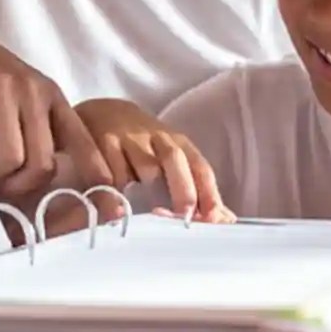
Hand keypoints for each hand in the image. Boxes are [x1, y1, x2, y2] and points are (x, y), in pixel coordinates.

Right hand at [0, 22, 110, 201]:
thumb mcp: (20, 97)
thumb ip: (38, 129)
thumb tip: (48, 177)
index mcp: (49, 95)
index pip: (78, 136)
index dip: (94, 165)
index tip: (107, 187)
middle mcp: (32, 91)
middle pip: (42, 164)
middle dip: (19, 184)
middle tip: (0, 182)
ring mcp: (3, 91)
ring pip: (11, 161)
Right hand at [76, 98, 236, 223]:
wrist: (105, 111)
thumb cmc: (144, 145)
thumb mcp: (171, 161)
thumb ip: (196, 189)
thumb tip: (226, 219)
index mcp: (179, 145)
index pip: (200, 168)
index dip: (209, 194)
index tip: (214, 220)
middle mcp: (158, 138)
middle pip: (175, 160)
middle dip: (182, 190)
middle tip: (183, 217)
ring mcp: (130, 137)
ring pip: (144, 165)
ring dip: (146, 189)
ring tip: (144, 215)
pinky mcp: (104, 139)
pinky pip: (113, 168)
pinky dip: (117, 187)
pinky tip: (116, 203)